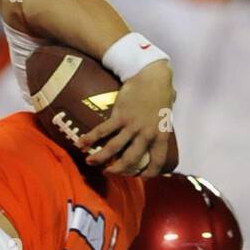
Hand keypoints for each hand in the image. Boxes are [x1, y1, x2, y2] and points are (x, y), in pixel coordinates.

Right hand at [81, 59, 175, 175]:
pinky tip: (81, 143)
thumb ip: (165, 119)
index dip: (149, 173)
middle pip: (131, 160)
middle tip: (109, 172)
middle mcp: (147, 134)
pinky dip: (90, 138)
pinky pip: (103, 131)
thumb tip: (166, 117)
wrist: (151, 73)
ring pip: (114, 148)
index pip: (157, 162)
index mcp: (161, 135)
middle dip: (119, 170)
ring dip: (100, 158)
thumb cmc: (161, 89)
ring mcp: (132, 126)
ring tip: (90, 162)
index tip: (140, 176)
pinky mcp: (120, 115)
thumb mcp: (168, 110)